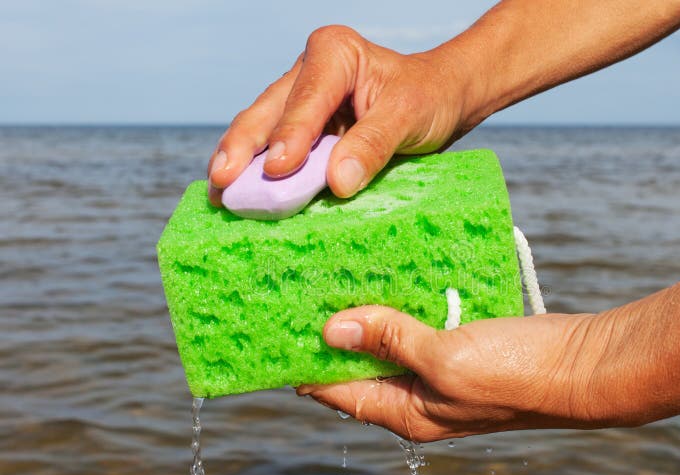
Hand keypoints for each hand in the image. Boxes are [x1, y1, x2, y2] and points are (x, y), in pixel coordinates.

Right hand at [207, 25, 470, 205]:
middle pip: (268, 111)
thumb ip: (373, 145)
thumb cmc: (427, 99)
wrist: (438, 100)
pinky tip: (235, 195)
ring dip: (239, 163)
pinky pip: (272, 150)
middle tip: (223, 181)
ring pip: (260, 130)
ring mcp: (299, 100)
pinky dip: (255, 173)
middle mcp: (309, 72)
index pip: (307, 99)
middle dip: (242, 147)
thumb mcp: (408, 117)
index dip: (290, 135)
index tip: (277, 169)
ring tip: (219, 195)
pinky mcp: (300, 128)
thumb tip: (337, 184)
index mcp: (334, 53)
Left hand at [296, 305, 626, 442]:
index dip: (305, 365)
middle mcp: (419, 398)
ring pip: (390, 343)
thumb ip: (390, 340)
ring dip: (370, 315)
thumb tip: (333, 329)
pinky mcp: (464, 348)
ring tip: (341, 277)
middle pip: (360, 366)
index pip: (338, 392)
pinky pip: (421, 327)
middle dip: (334, 334)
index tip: (274, 334)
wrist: (583, 366)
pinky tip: (393, 276)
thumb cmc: (516, 374)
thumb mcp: (445, 358)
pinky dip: (405, 306)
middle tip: (305, 293)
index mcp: (407, 413)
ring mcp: (443, 374)